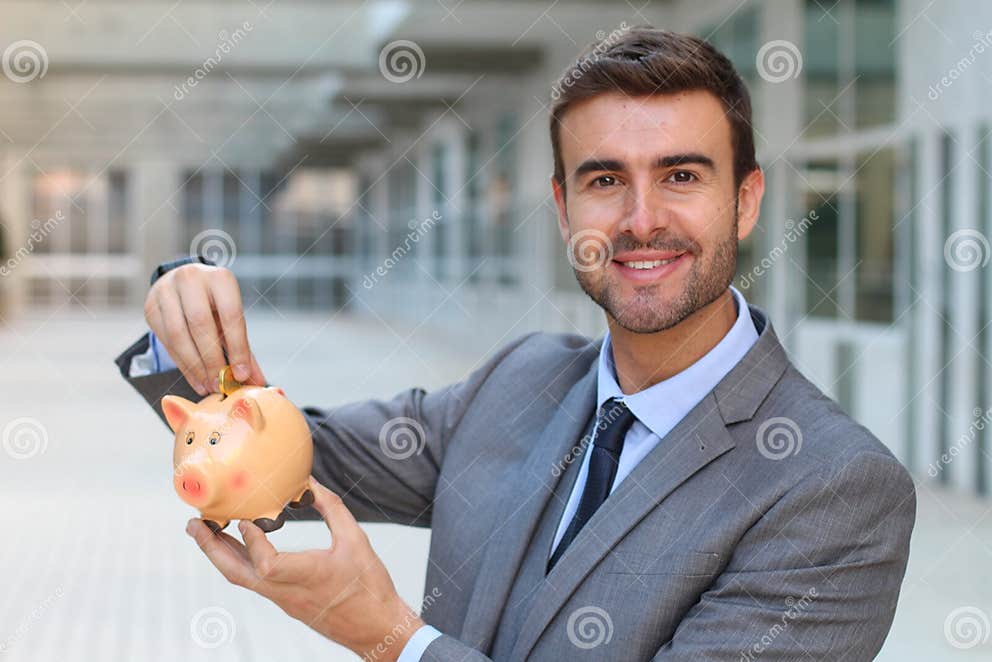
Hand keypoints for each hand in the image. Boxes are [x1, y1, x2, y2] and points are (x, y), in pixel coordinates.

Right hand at [144, 263, 265, 394]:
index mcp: (219, 278)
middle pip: (201, 324)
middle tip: (221, 384)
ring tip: (208, 385)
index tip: (241, 374)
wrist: (184, 283)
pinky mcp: (150, 307)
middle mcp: (191, 279)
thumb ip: (243, 347)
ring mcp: (166, 291)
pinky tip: (195, 378)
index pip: (230, 315)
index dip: (237, 347)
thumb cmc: (214, 302)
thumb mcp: (231, 317)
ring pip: (178, 334)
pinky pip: (165, 341)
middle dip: (212, 359)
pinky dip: (181, 364)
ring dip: (194, 365)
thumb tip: (256, 380)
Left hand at [185, 476, 423, 661]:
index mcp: (308, 576)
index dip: (252, 542)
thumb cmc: (369, 585)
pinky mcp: (286, 603)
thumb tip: (309, 485)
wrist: (376, 628)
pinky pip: (254, 581)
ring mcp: (284, 600)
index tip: (244, 519)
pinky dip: (239, 561)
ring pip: (242, 579)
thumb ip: (333, 509)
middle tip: (194, 524)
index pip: (267, 564)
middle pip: (238, 575)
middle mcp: (288, 592)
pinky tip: (236, 546)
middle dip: (211, 549)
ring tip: (205, 531)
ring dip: (220, 554)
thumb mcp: (357, 539)